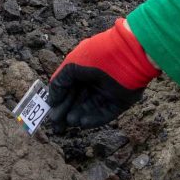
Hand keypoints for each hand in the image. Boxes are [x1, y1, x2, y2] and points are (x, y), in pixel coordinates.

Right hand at [45, 19, 160, 130]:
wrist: (128, 55)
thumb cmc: (97, 56)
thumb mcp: (71, 65)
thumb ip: (59, 83)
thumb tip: (52, 100)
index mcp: (83, 69)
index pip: (68, 88)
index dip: (59, 100)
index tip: (51, 113)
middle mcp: (95, 80)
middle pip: (78, 100)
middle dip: (67, 111)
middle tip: (58, 124)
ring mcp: (108, 92)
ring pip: (90, 108)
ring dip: (79, 115)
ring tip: (70, 121)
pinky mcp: (119, 102)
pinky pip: (105, 113)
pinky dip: (93, 119)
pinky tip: (82, 122)